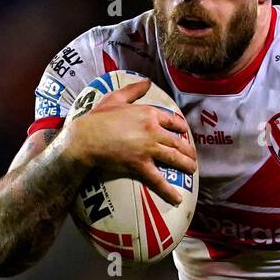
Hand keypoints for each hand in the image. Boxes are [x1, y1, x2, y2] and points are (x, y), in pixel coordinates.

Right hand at [62, 77, 196, 205]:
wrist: (86, 137)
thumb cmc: (98, 117)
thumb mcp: (116, 98)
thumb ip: (134, 90)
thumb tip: (147, 81)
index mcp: (149, 113)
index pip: (172, 121)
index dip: (181, 128)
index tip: (185, 134)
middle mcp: (153, 130)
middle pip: (177, 141)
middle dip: (188, 150)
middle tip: (193, 157)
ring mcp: (148, 148)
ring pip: (174, 158)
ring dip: (186, 165)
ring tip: (192, 171)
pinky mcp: (140, 164)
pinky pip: (158, 179)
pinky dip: (169, 190)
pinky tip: (177, 199)